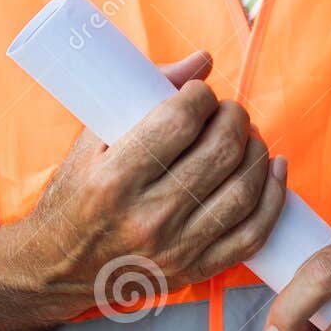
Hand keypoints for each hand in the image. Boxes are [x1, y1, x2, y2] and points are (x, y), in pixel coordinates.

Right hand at [22, 52, 288, 315]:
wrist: (55, 269)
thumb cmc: (75, 194)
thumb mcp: (91, 142)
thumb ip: (144, 95)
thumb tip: (204, 60)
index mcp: (114, 181)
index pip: (180, 123)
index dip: (201, 97)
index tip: (200, 93)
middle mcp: (147, 218)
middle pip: (220, 153)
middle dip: (234, 118)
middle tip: (228, 111)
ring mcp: (175, 249)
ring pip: (243, 191)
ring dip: (257, 152)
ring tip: (247, 136)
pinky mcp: (194, 270)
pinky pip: (253, 235)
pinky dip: (274, 196)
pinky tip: (275, 168)